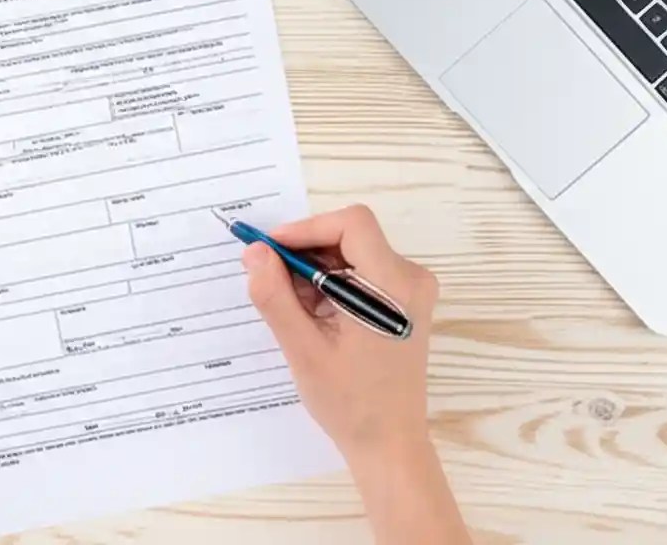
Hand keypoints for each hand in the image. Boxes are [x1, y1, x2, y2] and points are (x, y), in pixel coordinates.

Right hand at [241, 205, 438, 459]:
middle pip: (351, 236)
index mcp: (393, 285)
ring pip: (354, 254)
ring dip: (316, 271)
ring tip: (291, 306)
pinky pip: (363, 274)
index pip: (351, 224)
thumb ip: (276, 296)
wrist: (389, 443)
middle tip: (269, 277)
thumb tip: (255, 253)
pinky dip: (331, 284)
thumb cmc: (350, 403)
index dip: (307, 228)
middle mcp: (411, 280)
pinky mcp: (404, 304)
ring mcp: (411, 292)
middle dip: (306, 252)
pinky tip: (312, 315)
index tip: (271, 249)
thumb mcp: (303, 349)